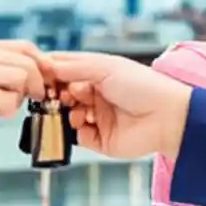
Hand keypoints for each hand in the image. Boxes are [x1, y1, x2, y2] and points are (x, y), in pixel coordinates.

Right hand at [0, 40, 50, 140]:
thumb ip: (13, 69)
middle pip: (28, 64)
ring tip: (5, 105)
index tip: (48, 83)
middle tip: (32, 99)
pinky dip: (9, 111)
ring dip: (20, 98)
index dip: (44, 65)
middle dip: (36, 85)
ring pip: (21, 79)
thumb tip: (51, 68)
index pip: (27, 47)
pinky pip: (10, 100)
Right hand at [48, 51, 192, 158]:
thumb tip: (46, 65)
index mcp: (97, 73)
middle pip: (62, 93)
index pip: (65, 70)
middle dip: (56, 93)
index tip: (37, 73)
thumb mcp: (106, 68)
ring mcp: (97, 118)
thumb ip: (74, 67)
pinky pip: (78, 136)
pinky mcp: (100, 140)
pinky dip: (77, 129)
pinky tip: (86, 122)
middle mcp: (95, 94)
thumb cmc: (142, 85)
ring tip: (73, 107)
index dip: (50, 71)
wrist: (167, 117)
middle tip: (54, 93)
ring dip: (66, 111)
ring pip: (67, 115)